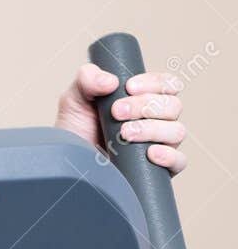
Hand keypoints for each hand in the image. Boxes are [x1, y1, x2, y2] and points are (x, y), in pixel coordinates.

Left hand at [55, 63, 187, 175]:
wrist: (70, 162)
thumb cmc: (76, 130)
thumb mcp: (75, 98)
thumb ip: (87, 79)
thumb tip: (111, 81)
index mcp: (145, 98)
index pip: (167, 84)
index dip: (153, 83)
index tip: (128, 87)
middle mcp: (157, 120)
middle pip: (173, 105)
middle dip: (144, 106)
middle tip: (116, 112)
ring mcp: (160, 144)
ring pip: (176, 131)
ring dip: (151, 129)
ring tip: (125, 133)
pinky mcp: (159, 168)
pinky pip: (179, 161)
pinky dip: (168, 155)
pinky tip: (150, 153)